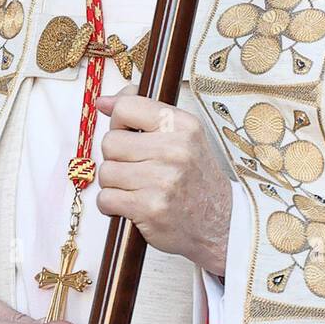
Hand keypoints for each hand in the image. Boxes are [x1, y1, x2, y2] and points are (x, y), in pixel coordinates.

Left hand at [94, 84, 231, 275]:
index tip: (127, 134)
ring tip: (136, 187)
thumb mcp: (182, 134)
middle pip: (110, 142)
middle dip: (116, 157)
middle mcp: (175, 149)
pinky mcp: (150, 208)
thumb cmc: (195, 177)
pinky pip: (105, 198)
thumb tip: (104, 102)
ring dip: (114, 183)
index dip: (118, 123)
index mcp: (182, 125)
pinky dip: (111, 205)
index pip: (126, 108)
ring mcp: (162, 180)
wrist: (220, 221)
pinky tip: (131, 204)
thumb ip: (144, 112)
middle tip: (135, 167)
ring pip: (106, 171)